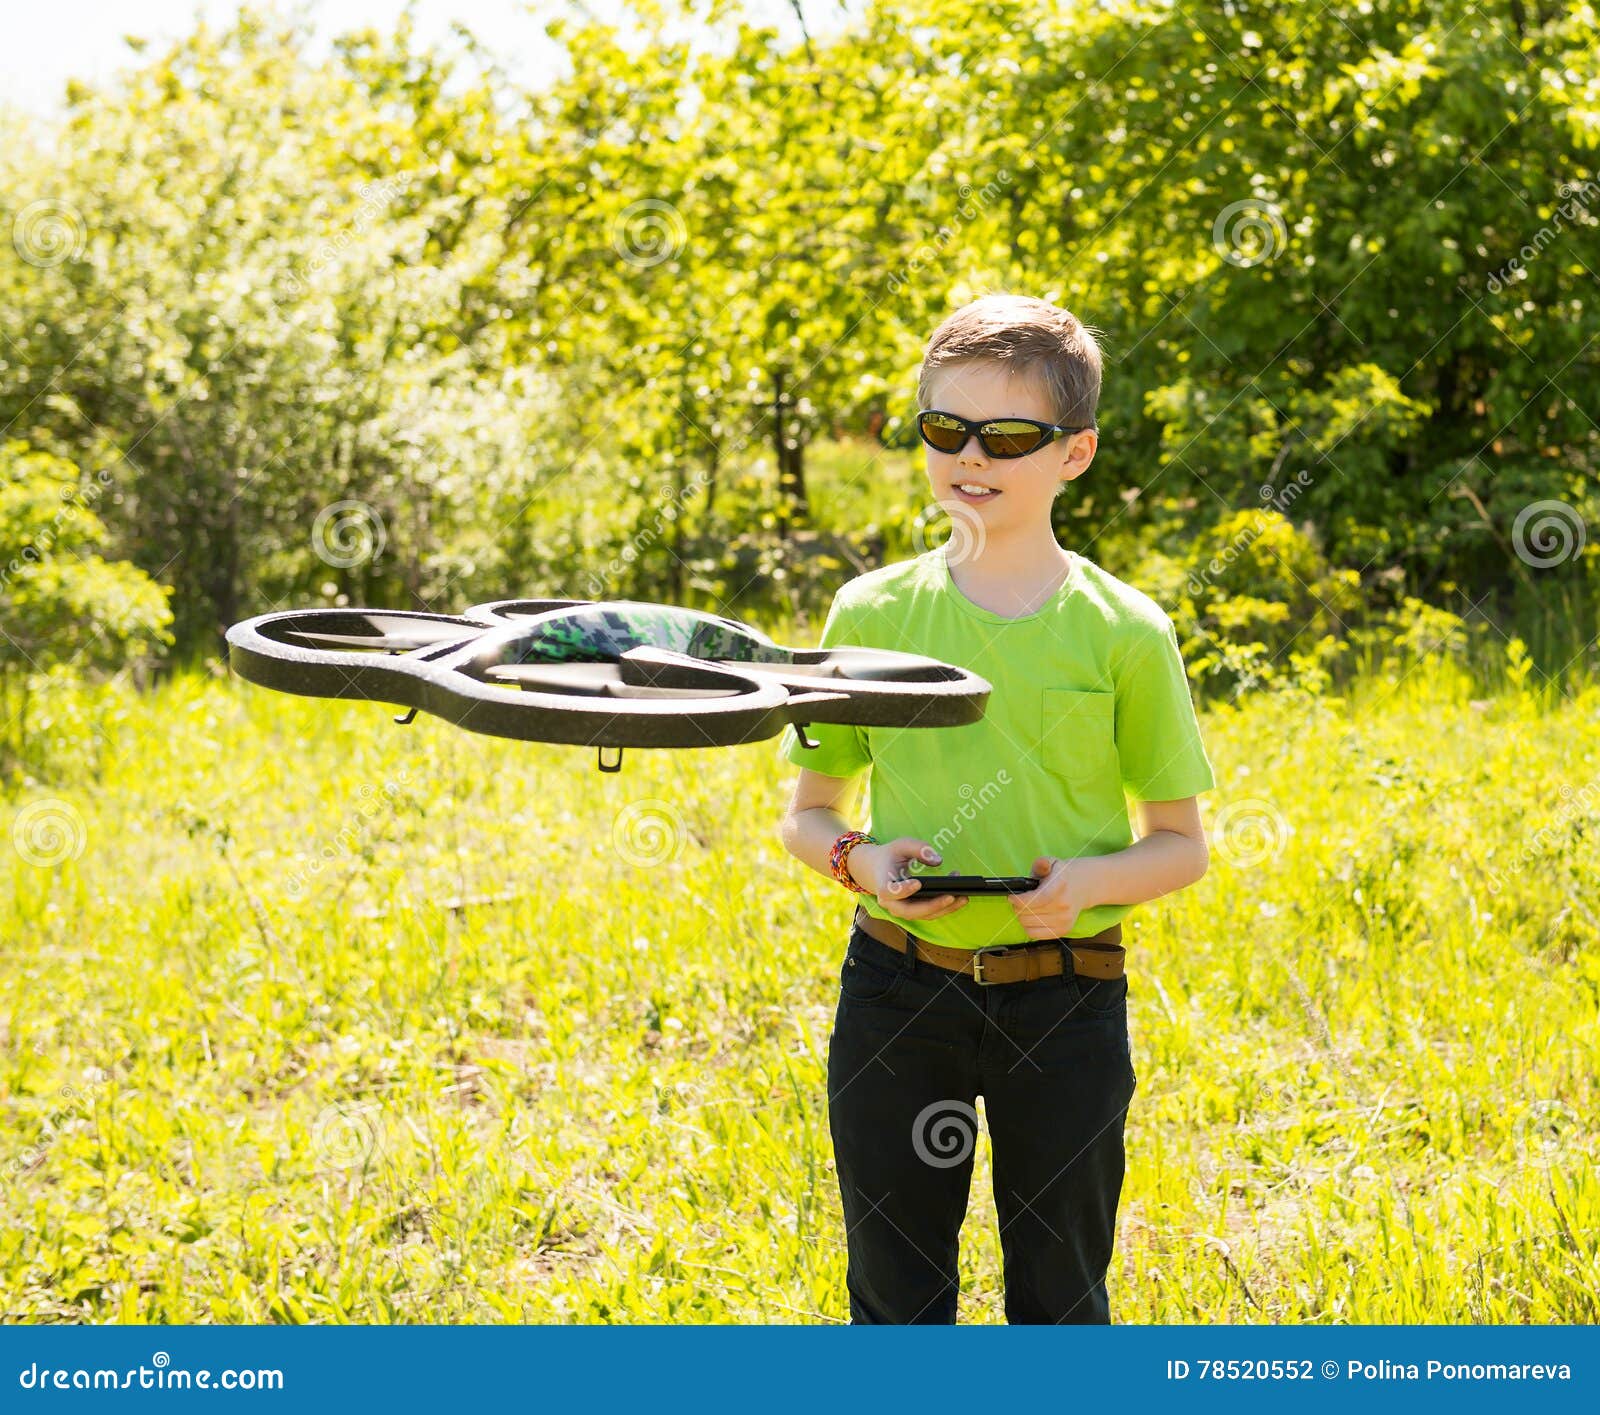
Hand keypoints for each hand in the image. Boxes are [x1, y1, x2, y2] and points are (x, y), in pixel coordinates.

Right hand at [850, 837, 969, 920]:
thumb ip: (918, 848)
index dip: (902, 890)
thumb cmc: (890, 856)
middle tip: (951, 896)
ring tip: (963, 897)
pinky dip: (945, 907)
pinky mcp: (914, 911)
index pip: (890, 892)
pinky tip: (960, 898)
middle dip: (933, 905)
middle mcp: (891, 903)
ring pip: (924, 915)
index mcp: (883, 885)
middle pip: (911, 911)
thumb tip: (938, 861)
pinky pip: (930, 913)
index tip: (918, 883)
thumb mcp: (901, 845)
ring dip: (944, 908)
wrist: (877, 869)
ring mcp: (903, 910)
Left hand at [1008, 855, 1093, 939]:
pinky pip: (1034, 935)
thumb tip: (1042, 864)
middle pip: (1028, 913)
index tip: (1011, 897)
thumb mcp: (1051, 863)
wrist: (1081, 887)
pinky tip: (1031, 917)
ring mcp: (1064, 920)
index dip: (1020, 900)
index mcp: (1060, 886)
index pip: (1038, 899)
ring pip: (1028, 925)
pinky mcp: (1062, 931)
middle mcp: (1064, 905)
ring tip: (1025, 908)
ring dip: (1021, 916)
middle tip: (1017, 901)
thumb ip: (1042, 863)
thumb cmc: (1060, 875)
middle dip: (1017, 906)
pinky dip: (1027, 927)